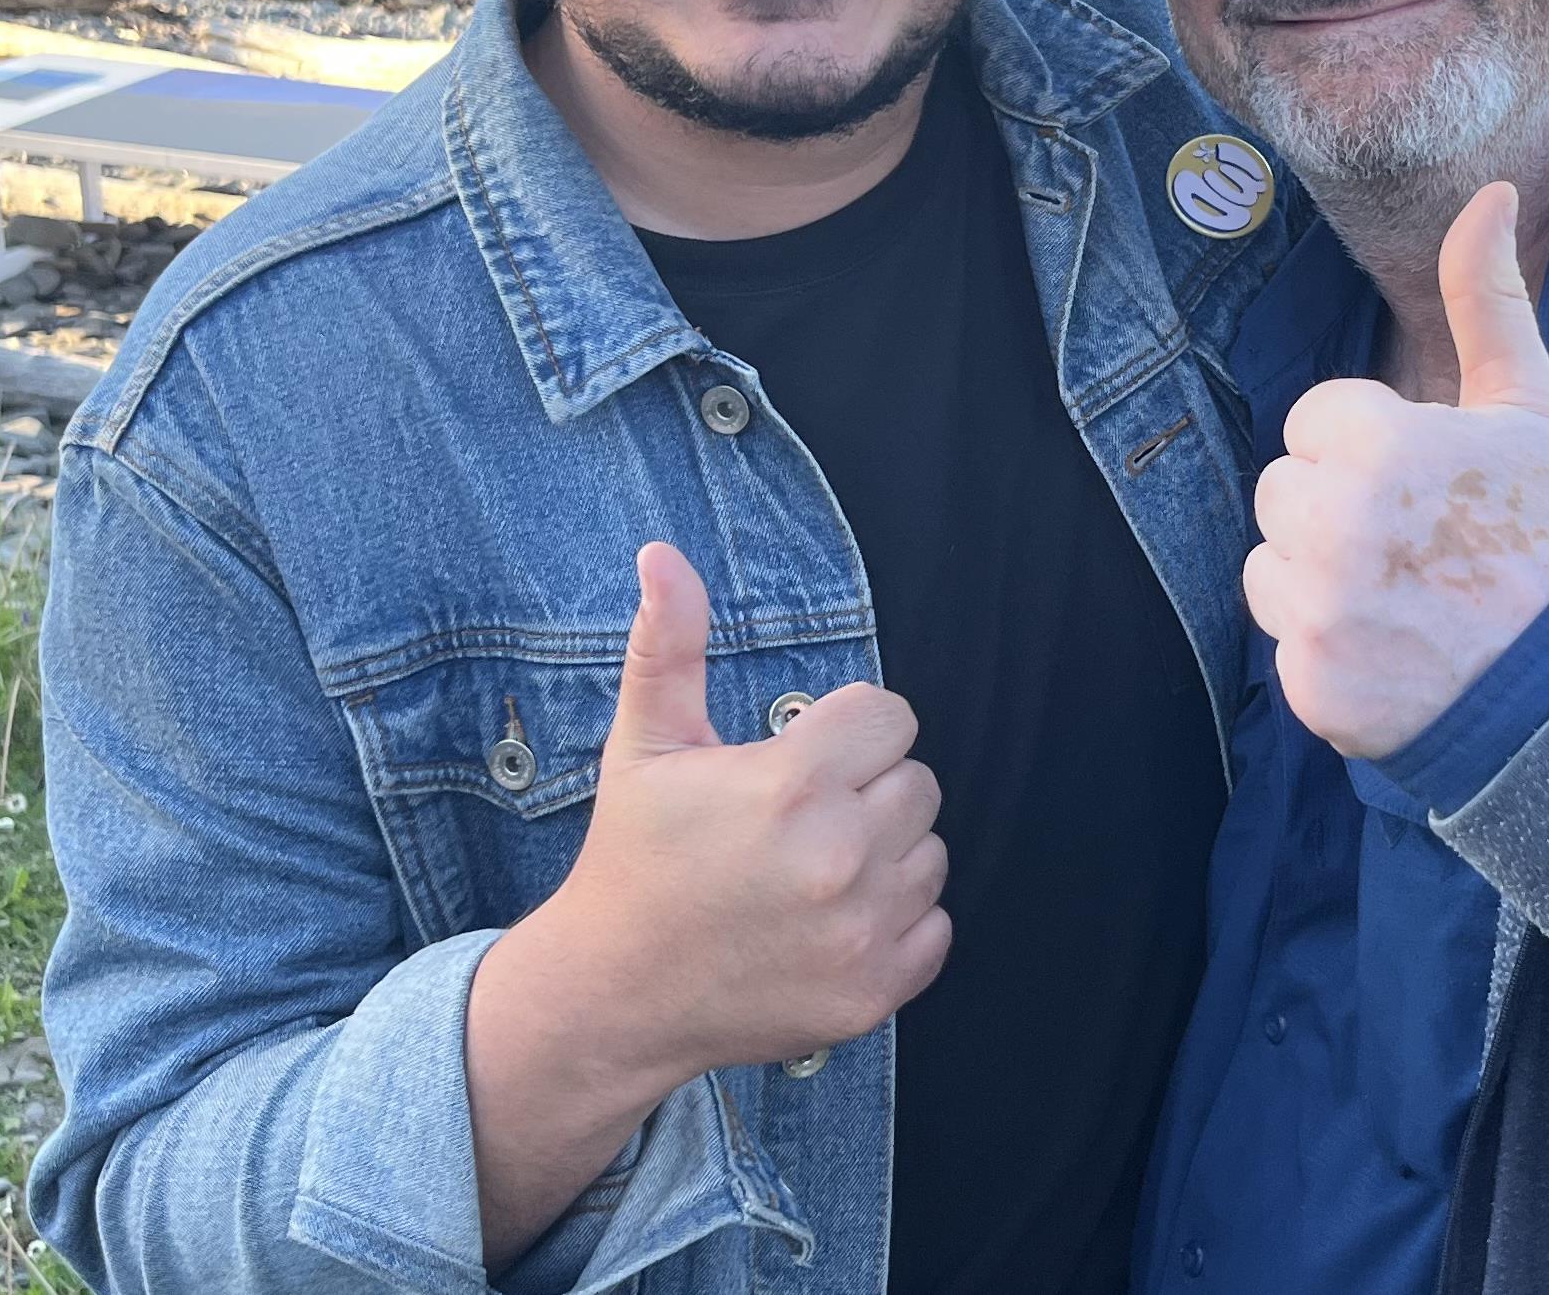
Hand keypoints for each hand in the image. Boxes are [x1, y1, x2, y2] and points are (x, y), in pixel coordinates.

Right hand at [516, 541, 951, 1083]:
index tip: (797, 760)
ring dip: (886, 856)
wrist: (613, 996)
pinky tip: (830, 921)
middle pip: (918, 783)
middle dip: (866, 791)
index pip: (890, 716)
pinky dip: (896, 924)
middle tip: (798, 821)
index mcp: (794, 784)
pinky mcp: (875, 991)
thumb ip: (669, 643)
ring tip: (811, 871)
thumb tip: (661, 553)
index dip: (846, 732)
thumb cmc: (633, 859)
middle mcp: (841, 855)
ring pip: (931, 855)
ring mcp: (863, 930)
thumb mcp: (645, 744)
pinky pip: (935, 928)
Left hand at [1247, 182, 1548, 758]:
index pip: (1315, 421)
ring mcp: (1321, 617)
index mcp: (1380, 445)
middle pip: (1284, 493)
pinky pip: (1288, 648)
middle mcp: (1335, 529)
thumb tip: (1490, 191)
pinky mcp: (1314, 691)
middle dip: (1342, 511)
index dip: (1377, 447)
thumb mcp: (1534, 408)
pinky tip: (1405, 656)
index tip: (1437, 486)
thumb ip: (1487, 300)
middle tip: (1428, 547)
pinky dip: (1334, 656)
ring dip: (1325, 582)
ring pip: (1272, 569)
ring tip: (1415, 601)